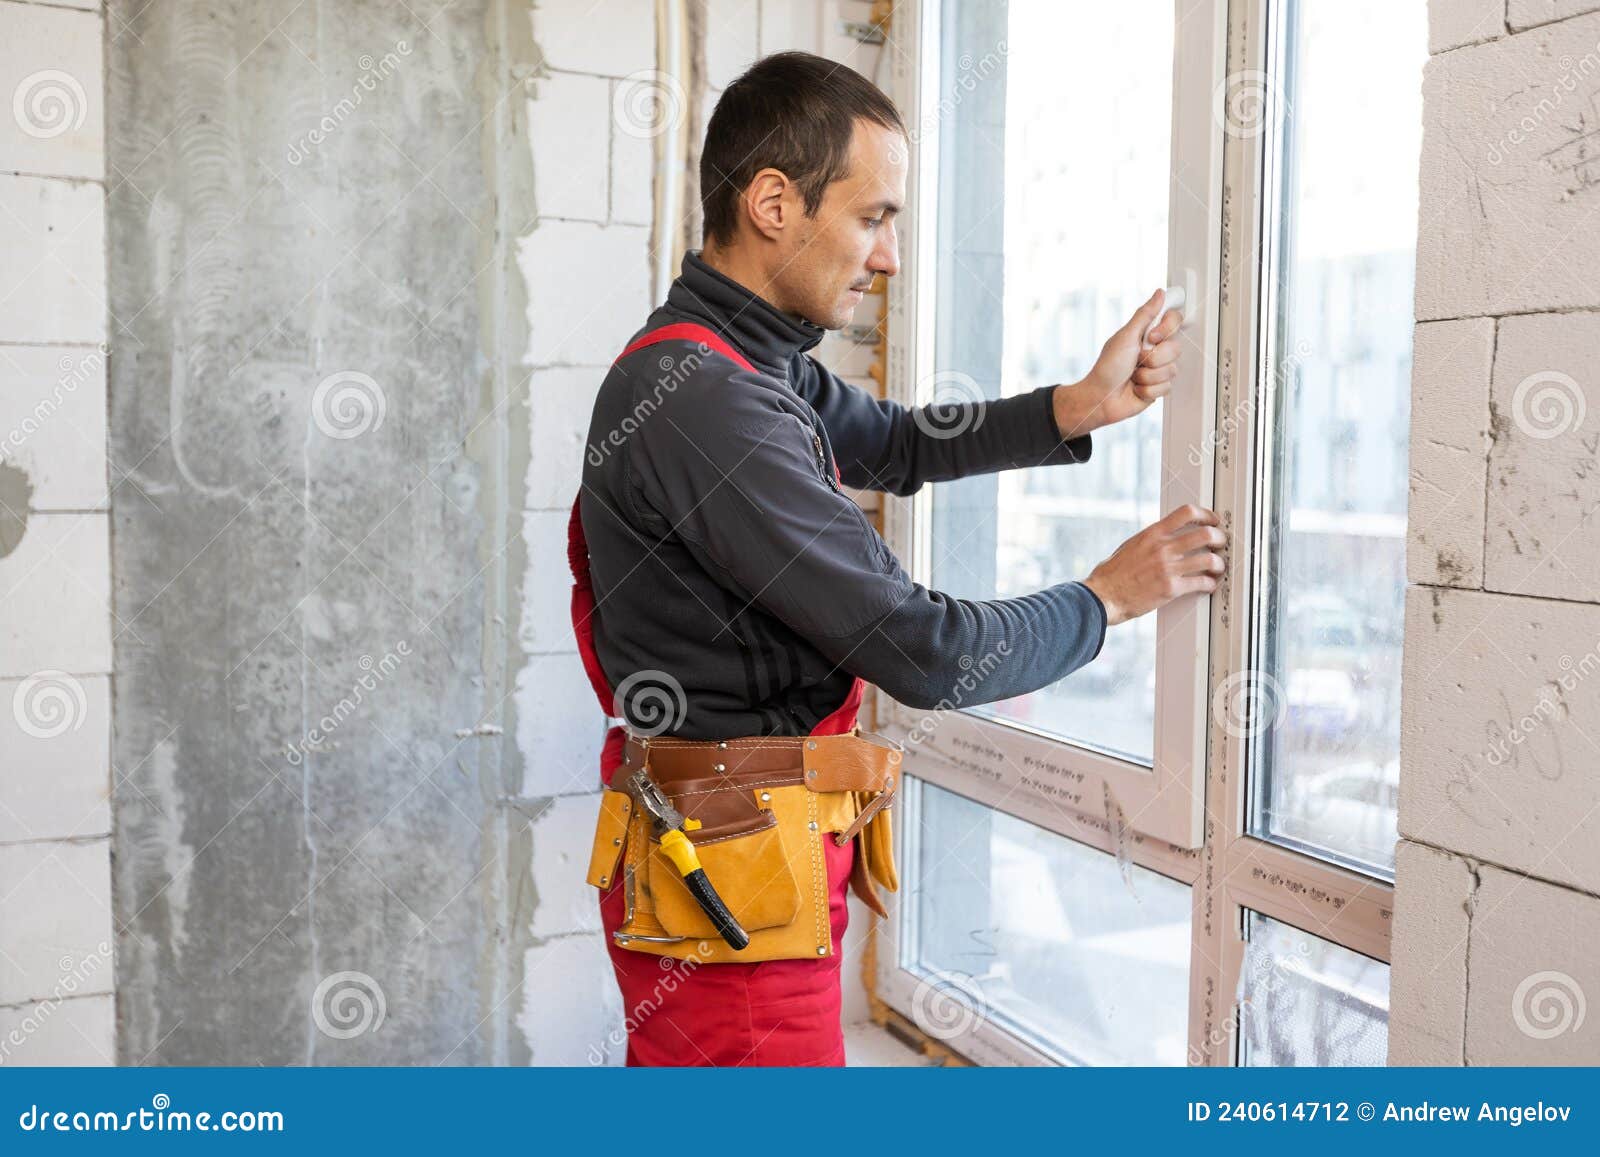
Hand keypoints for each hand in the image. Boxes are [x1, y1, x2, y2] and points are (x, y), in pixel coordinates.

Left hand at [1051, 288, 1183, 438]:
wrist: (1100, 399)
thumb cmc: (1107, 368)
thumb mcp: (1125, 337)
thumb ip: (1145, 315)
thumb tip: (1159, 293)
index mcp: (1147, 334)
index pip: (1174, 320)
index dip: (1168, 328)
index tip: (1153, 336)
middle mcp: (1155, 350)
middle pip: (1176, 348)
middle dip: (1153, 357)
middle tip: (1137, 360)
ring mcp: (1158, 369)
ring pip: (1172, 369)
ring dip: (1147, 375)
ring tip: (1133, 376)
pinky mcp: (1159, 387)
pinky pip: (1166, 387)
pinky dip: (1147, 389)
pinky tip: (1136, 388)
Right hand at [1083, 504, 1224, 626]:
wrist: (1104, 595)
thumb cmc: (1111, 574)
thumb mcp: (1131, 546)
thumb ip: (1151, 540)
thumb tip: (1165, 537)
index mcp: (1152, 534)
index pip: (1186, 513)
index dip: (1206, 514)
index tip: (1212, 520)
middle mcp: (1163, 548)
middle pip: (1205, 534)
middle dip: (1219, 538)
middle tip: (1221, 543)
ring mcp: (1168, 568)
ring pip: (1209, 559)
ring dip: (1218, 563)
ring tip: (1218, 566)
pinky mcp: (1171, 588)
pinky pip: (1201, 582)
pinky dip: (1210, 583)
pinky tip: (1209, 584)